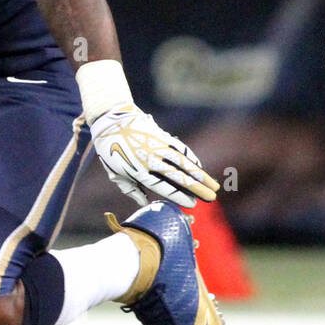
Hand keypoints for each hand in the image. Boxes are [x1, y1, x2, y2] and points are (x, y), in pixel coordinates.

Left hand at [89, 104, 218, 208]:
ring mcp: (158, 147)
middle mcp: (152, 160)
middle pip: (179, 177)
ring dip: (200, 174)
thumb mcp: (116, 174)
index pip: (164, 187)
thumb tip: (145, 203)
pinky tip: (200, 167)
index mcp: (139, 171)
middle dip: (197, 189)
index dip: (179, 196)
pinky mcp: (162, 136)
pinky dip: (191, 158)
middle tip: (211, 197)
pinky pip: (181, 149)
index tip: (192, 204)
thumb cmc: (111, 151)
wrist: (111, 120)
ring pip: (184, 163)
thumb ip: (131, 190)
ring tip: (213, 184)